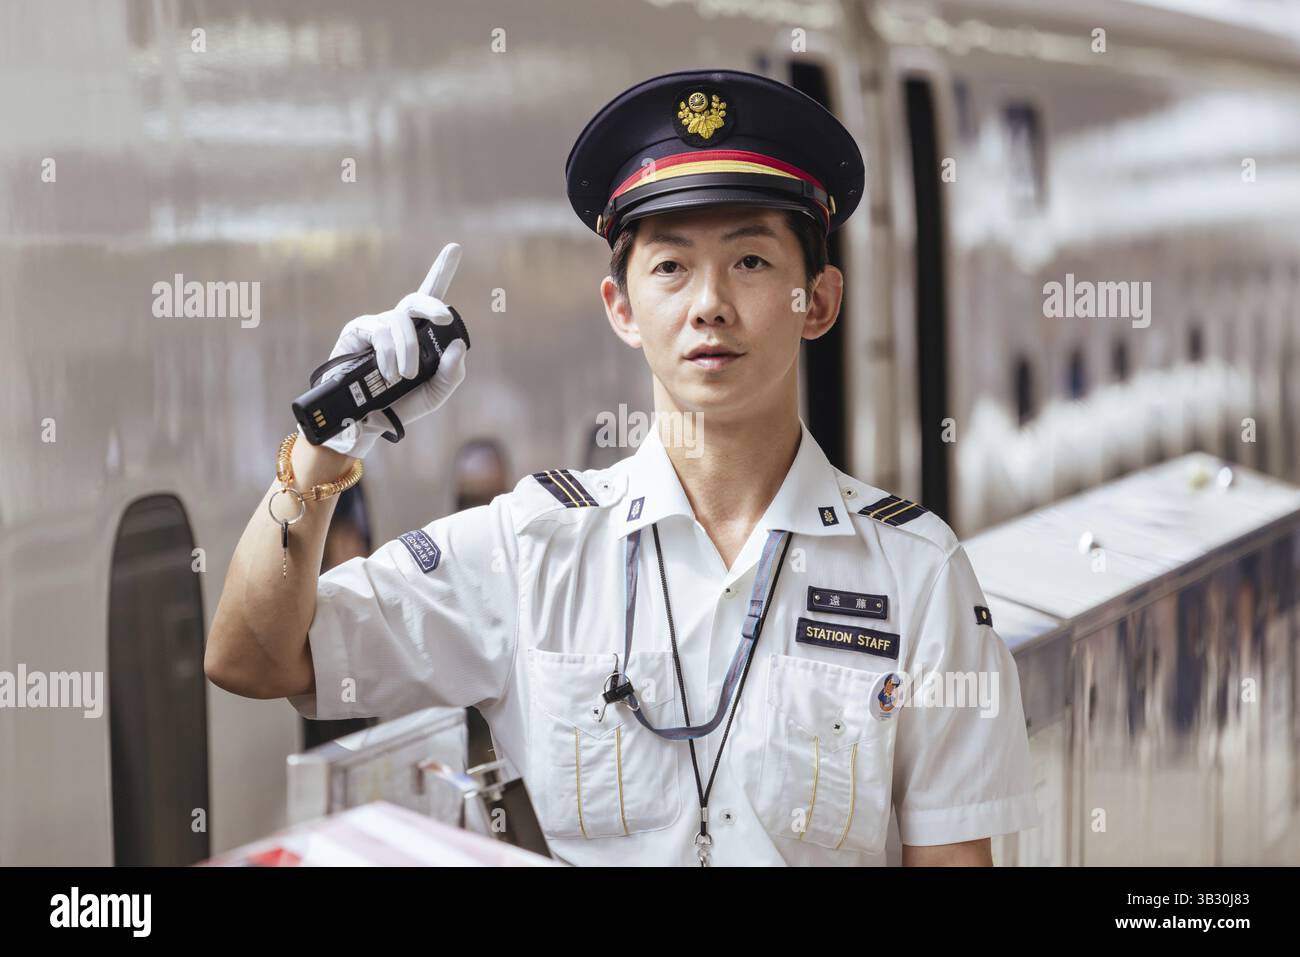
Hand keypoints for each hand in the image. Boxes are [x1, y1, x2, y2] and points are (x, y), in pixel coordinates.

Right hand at [308, 243, 467, 457]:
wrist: (368, 422)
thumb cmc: (402, 405)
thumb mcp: (436, 393)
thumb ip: (452, 373)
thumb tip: (458, 344)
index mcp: (420, 334)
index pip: (432, 297)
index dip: (443, 270)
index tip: (455, 248)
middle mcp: (398, 324)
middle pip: (417, 299)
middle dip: (433, 305)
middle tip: (444, 319)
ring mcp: (377, 325)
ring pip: (399, 322)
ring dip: (407, 350)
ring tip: (404, 376)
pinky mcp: (356, 332)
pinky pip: (379, 331)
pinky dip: (388, 353)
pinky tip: (387, 372)